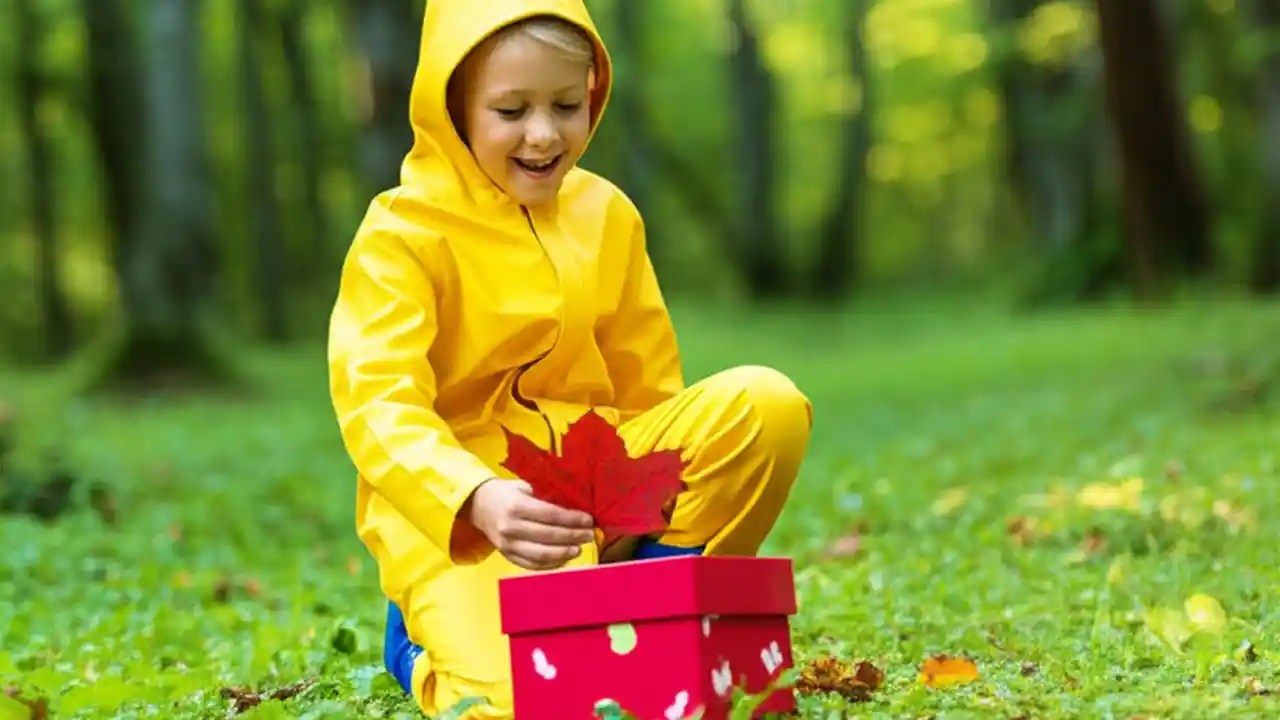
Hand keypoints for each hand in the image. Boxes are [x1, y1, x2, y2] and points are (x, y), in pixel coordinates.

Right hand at [465, 479, 594, 570]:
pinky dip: (550, 564)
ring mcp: (507, 545)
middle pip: (549, 536)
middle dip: (573, 536)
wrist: (477, 505)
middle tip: (589, 535)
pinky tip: (564, 558)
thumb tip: (575, 509)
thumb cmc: (506, 493)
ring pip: (541, 555)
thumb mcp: (523, 486)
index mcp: (516, 506)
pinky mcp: (507, 556)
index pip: (551, 515)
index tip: (589, 520)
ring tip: (579, 549)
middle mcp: (510, 527)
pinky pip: (532, 565)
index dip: (572, 520)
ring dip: (564, 553)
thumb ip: (544, 497)